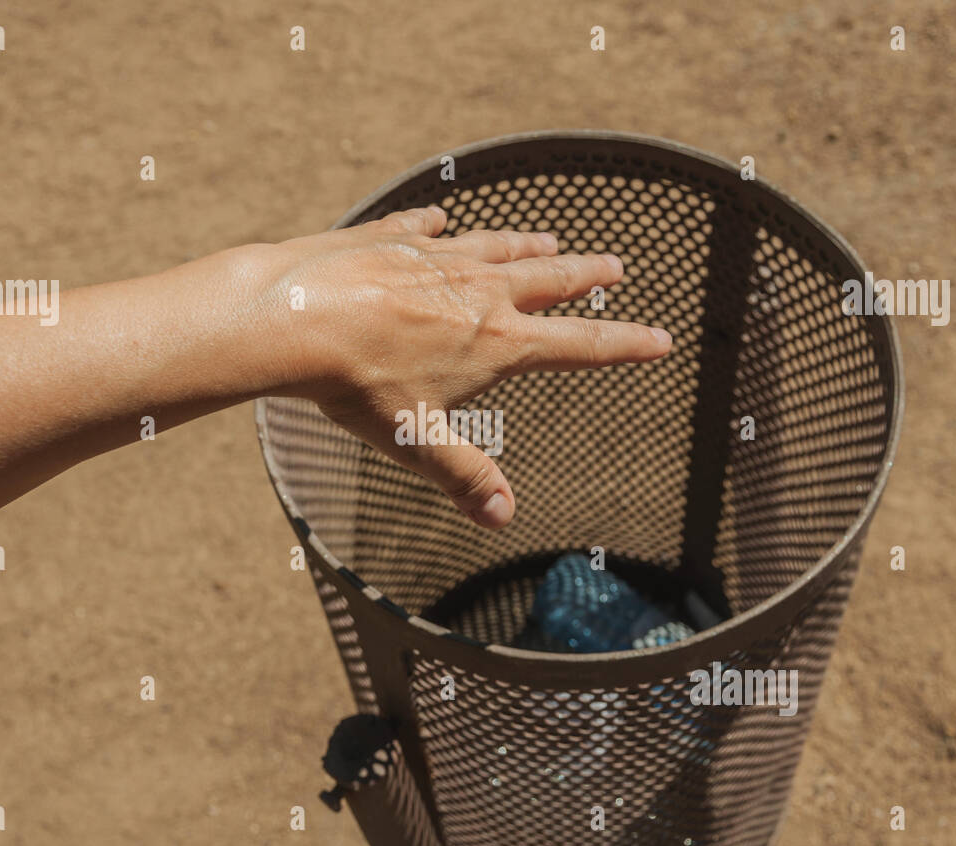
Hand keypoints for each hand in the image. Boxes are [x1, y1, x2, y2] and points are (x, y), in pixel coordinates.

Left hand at [237, 206, 672, 528]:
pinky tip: (440, 219)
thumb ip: (463, 477)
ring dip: (527, 245)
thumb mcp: (416, 441)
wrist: (295, 316)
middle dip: (587, 275)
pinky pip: (425, 227)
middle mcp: (478, 291)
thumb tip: (503, 517)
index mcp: (497, 342)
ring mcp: (435, 258)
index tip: (661, 339)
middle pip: (549, 279)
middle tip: (617, 266)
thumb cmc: (357, 384)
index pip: (579, 345)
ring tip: (549, 240)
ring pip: (496, 247)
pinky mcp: (391, 239)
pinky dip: (438, 225)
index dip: (625, 345)